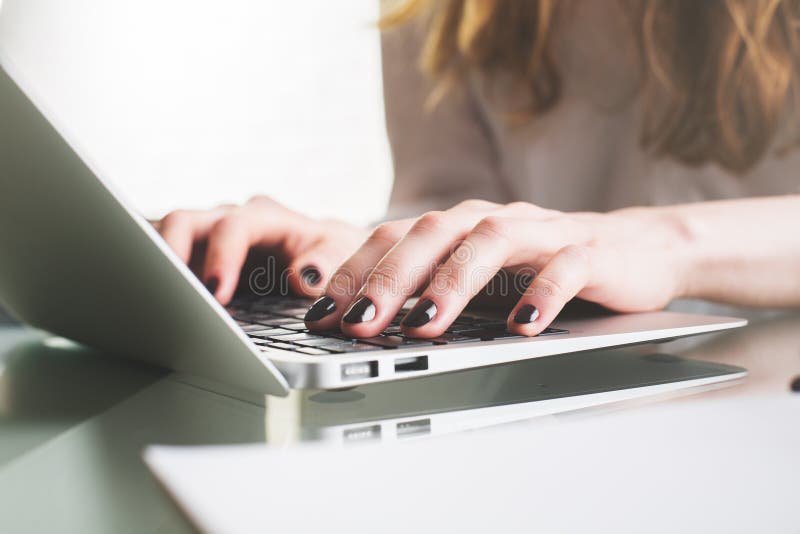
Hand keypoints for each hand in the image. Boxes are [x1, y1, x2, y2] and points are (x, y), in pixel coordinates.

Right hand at [156, 196, 368, 303]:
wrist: (325, 255)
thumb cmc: (331, 253)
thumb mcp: (339, 255)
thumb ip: (325, 264)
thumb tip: (304, 276)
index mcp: (264, 217)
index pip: (233, 227)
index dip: (222, 256)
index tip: (218, 292)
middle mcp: (228, 221)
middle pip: (183, 222)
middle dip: (169, 253)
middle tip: (168, 292)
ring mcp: (206, 239)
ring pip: (164, 239)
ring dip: (155, 266)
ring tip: (151, 299)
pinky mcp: (194, 259)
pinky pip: (164, 259)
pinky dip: (155, 275)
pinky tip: (149, 301)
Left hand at [304, 200, 690, 337]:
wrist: (635, 249)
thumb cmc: (542, 267)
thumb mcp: (481, 276)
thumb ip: (433, 287)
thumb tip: (366, 321)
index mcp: (461, 224)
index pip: (396, 237)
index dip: (355, 271)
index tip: (322, 313)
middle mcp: (494, 219)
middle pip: (432, 235)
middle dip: (390, 279)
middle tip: (358, 323)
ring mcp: (543, 232)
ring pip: (490, 243)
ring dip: (453, 283)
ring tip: (424, 325)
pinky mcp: (590, 252)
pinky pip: (564, 270)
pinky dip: (541, 296)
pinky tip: (522, 328)